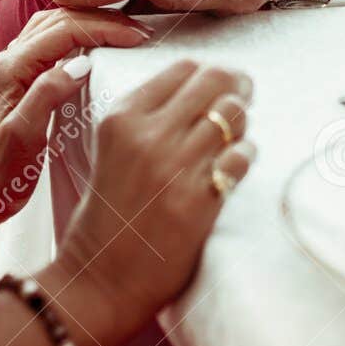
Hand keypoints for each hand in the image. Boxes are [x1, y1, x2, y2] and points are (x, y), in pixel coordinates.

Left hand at [0, 8, 150, 237]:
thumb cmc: (1, 171)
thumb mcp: (25, 136)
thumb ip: (48, 94)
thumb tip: (81, 64)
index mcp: (11, 67)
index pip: (64, 30)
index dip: (104, 28)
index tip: (136, 37)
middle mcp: (9, 58)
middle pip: (61, 19)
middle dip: (103, 20)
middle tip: (140, 31)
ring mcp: (14, 64)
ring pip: (55, 24)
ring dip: (91, 22)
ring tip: (124, 31)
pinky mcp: (21, 74)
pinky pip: (51, 39)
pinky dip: (78, 32)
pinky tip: (96, 41)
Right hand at [36, 59, 253, 345]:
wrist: (100, 277)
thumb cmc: (110, 212)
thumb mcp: (113, 148)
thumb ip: (147, 115)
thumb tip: (203, 86)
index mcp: (122, 117)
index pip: (183, 69)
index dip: (208, 73)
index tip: (220, 82)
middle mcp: (148, 135)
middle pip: (213, 81)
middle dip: (235, 84)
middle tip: (244, 92)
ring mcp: (174, 167)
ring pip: (232, 114)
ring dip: (241, 121)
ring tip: (237, 133)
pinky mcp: (198, 201)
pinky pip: (240, 157)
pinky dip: (245, 155)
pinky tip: (235, 164)